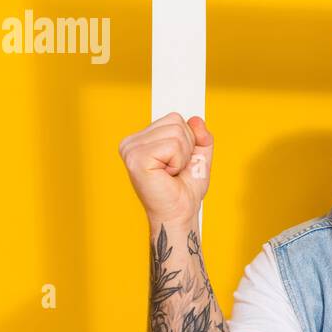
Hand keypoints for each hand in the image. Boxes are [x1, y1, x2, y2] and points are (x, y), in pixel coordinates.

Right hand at [118, 111, 213, 225]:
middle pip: (176, 122)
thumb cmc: (184, 190)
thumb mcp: (199, 157)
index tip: (178, 161)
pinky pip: (173, 145)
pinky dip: (178, 162)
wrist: (179, 214)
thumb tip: (196, 119)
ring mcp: (130, 149)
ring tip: (170, 173)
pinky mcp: (136, 158)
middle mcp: (131, 142)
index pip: (174, 118)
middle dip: (187, 148)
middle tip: (175, 169)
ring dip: (182, 156)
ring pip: (176, 132)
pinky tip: (166, 175)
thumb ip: (200, 135)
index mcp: (141, 139)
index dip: (188, 141)